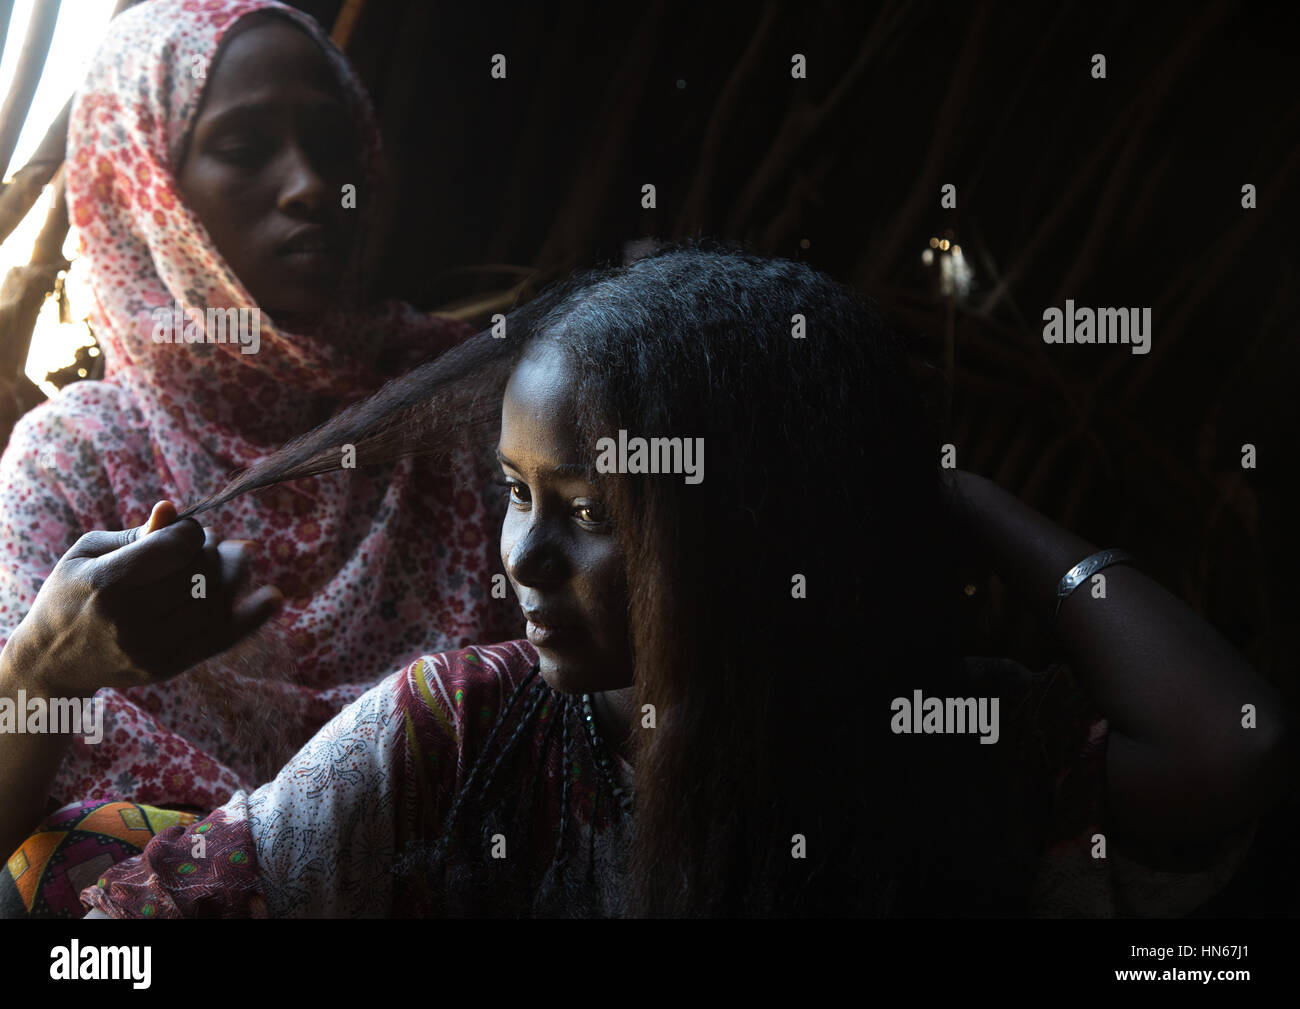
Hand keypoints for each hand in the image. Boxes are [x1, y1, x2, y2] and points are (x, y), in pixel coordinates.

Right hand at [6, 501, 282, 697]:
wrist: (53, 660)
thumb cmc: (72, 592)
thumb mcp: (88, 553)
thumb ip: (137, 534)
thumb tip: (174, 510)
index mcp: (107, 584)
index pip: (175, 549)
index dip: (190, 532)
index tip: (185, 530)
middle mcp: (131, 621)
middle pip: (200, 576)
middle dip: (214, 550)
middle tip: (213, 541)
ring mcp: (152, 649)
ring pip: (215, 605)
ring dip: (235, 574)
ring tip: (237, 555)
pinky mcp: (169, 667)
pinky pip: (221, 639)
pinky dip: (253, 616)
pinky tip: (274, 596)